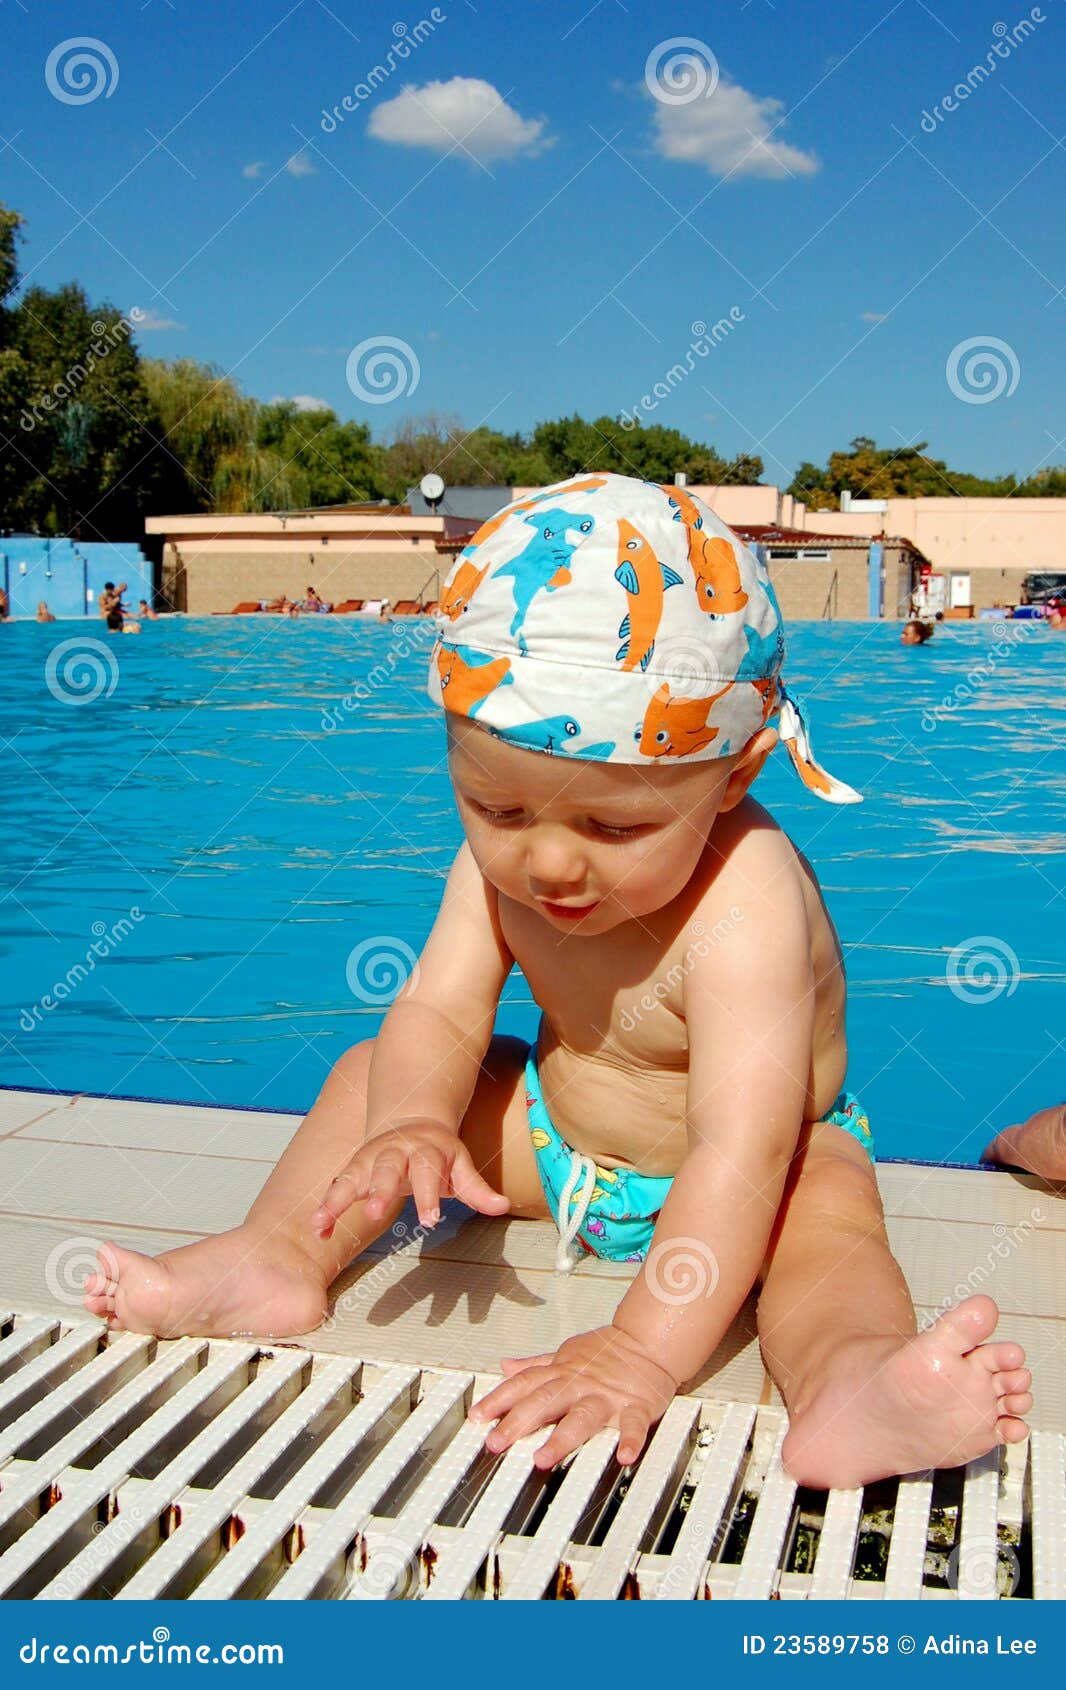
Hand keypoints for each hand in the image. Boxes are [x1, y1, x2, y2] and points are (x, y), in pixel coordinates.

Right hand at [311, 1121, 510, 1236]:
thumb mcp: (460, 1165)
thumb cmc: (438, 1153)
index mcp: (425, 1151)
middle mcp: (394, 1153)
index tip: (429, 1220)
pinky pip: (336, 1187)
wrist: (409, 1122)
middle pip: (386, 1170)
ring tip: (322, 1222)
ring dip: (337, 1198)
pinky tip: (317, 1229)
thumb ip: (477, 1188)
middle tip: (374, 1213)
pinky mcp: (353, 1170)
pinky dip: (325, 1207)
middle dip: (379, 1191)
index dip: (429, 1195)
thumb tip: (502, 1205)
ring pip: (352, 1176)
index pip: (428, 1172)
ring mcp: (370, 1160)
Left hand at [468, 1325, 679, 1469]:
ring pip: (582, 1416)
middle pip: (545, 1401)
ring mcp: (608, 1395)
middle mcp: (580, 1384)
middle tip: (496, 1442)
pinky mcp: (637, 1405)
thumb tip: (505, 1366)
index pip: (524, 1384)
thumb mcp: (567, 1353)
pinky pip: (634, 1424)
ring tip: (542, 1458)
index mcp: (562, 1372)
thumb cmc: (608, 1351)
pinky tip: (624, 1457)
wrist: (650, 1340)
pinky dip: (631, 1440)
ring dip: (562, 1437)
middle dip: (518, 1422)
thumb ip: (535, 1364)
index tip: (477, 1417)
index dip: (499, 1400)